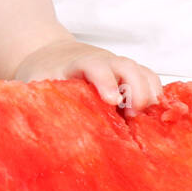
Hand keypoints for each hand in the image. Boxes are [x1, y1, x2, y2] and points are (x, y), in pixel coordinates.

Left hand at [11, 37, 162, 115]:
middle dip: (136, 89)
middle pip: (127, 66)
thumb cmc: (43, 72)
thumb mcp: (35, 86)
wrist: (50, 54)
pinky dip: (156, 98)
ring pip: (143, 73)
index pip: (95, 66)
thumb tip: (38, 136)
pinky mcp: (128, 77)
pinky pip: (149, 82)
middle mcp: (104, 62)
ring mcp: (118, 68)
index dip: (106, 81)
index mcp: (78, 63)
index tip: (111, 100)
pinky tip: (153, 119)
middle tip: (132, 115)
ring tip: (144, 122)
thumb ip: (39, 103)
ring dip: (149, 95)